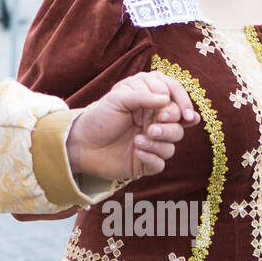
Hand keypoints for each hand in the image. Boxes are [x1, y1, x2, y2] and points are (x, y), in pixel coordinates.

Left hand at [65, 71, 198, 181]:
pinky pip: (160, 163)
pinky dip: (151, 157)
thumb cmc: (98, 117)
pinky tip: (137, 151)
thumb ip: (142, 96)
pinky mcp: (145, 162)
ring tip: (137, 140)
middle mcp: (154, 123)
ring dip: (158, 143)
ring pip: (172, 145)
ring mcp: (151, 144)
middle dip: (169, 127)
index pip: (176, 103)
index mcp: (150, 104)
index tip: (175, 113)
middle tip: (152, 128)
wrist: (80, 143)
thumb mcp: (117, 99)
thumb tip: (166, 98)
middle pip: (178, 126)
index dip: (181, 106)